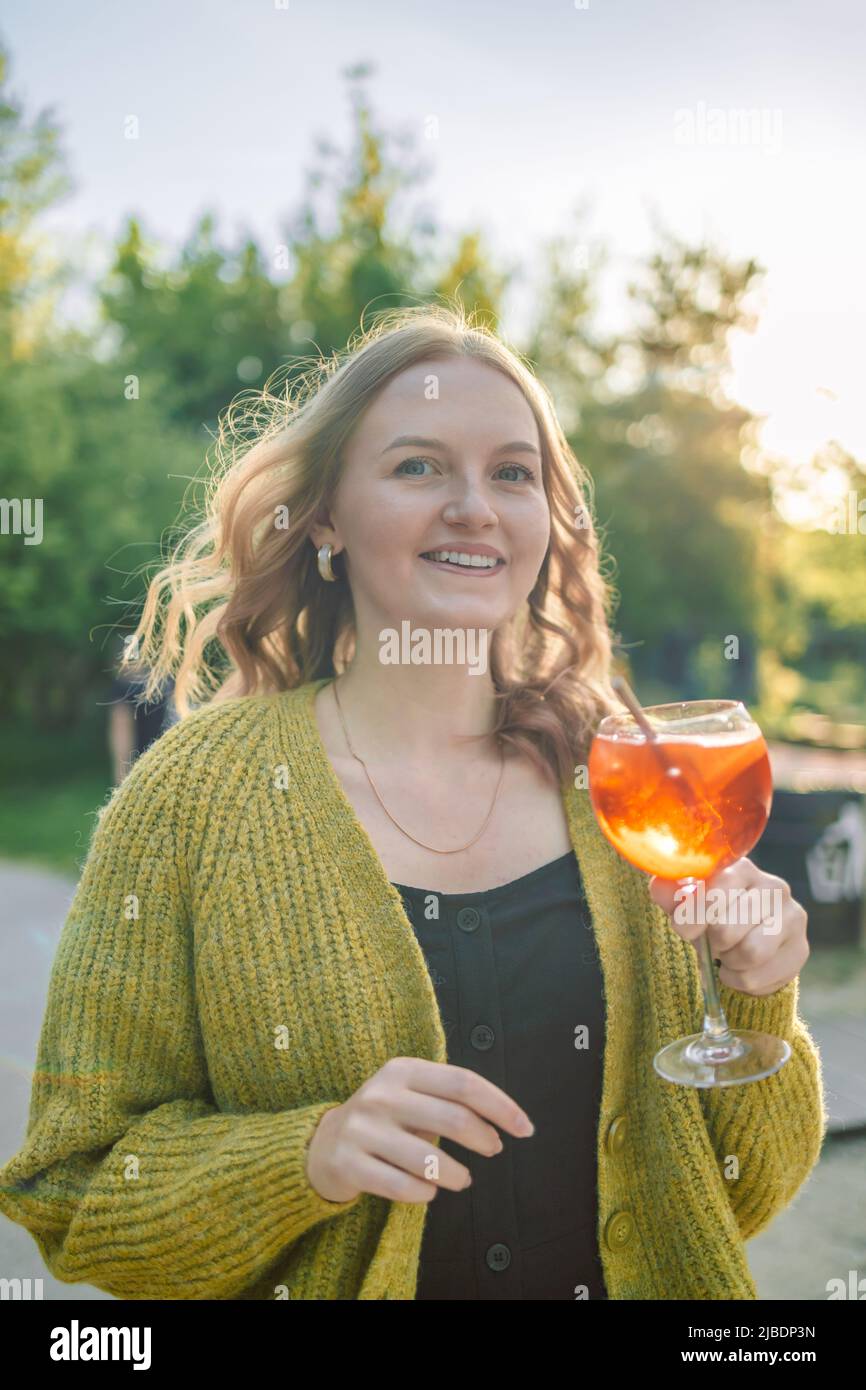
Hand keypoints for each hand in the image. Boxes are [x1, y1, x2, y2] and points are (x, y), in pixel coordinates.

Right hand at [305, 1056, 533, 1203]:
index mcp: (402, 1070)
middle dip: (484, 1139)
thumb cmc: (384, 1120)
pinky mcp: (349, 1164)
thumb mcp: (410, 1094)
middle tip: (494, 1150)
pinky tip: (429, 1191)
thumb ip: (449, 1099)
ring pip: (430, 1160)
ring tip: (462, 1178)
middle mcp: (381, 1095)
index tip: (525, 1127)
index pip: (463, 1083)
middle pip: (453, 1118)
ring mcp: (363, 1129)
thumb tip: (504, 1122)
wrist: (321, 1144)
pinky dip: (426, 1194)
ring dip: (457, 1175)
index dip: (500, 1105)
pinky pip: (404, 1187)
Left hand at [647, 857, 809, 996]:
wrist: (746, 946)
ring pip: (750, 953)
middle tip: (713, 942)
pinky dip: (741, 981)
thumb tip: (661, 885)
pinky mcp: (801, 949)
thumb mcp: (687, 905)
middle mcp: (772, 887)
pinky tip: (741, 969)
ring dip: (729, 963)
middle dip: (712, 943)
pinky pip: (760, 976)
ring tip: (728, 955)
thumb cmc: (712, 918)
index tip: (686, 929)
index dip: (692, 919)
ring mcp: (792, 916)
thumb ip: (670, 894)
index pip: (713, 894)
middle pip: (728, 928)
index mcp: (741, 869)